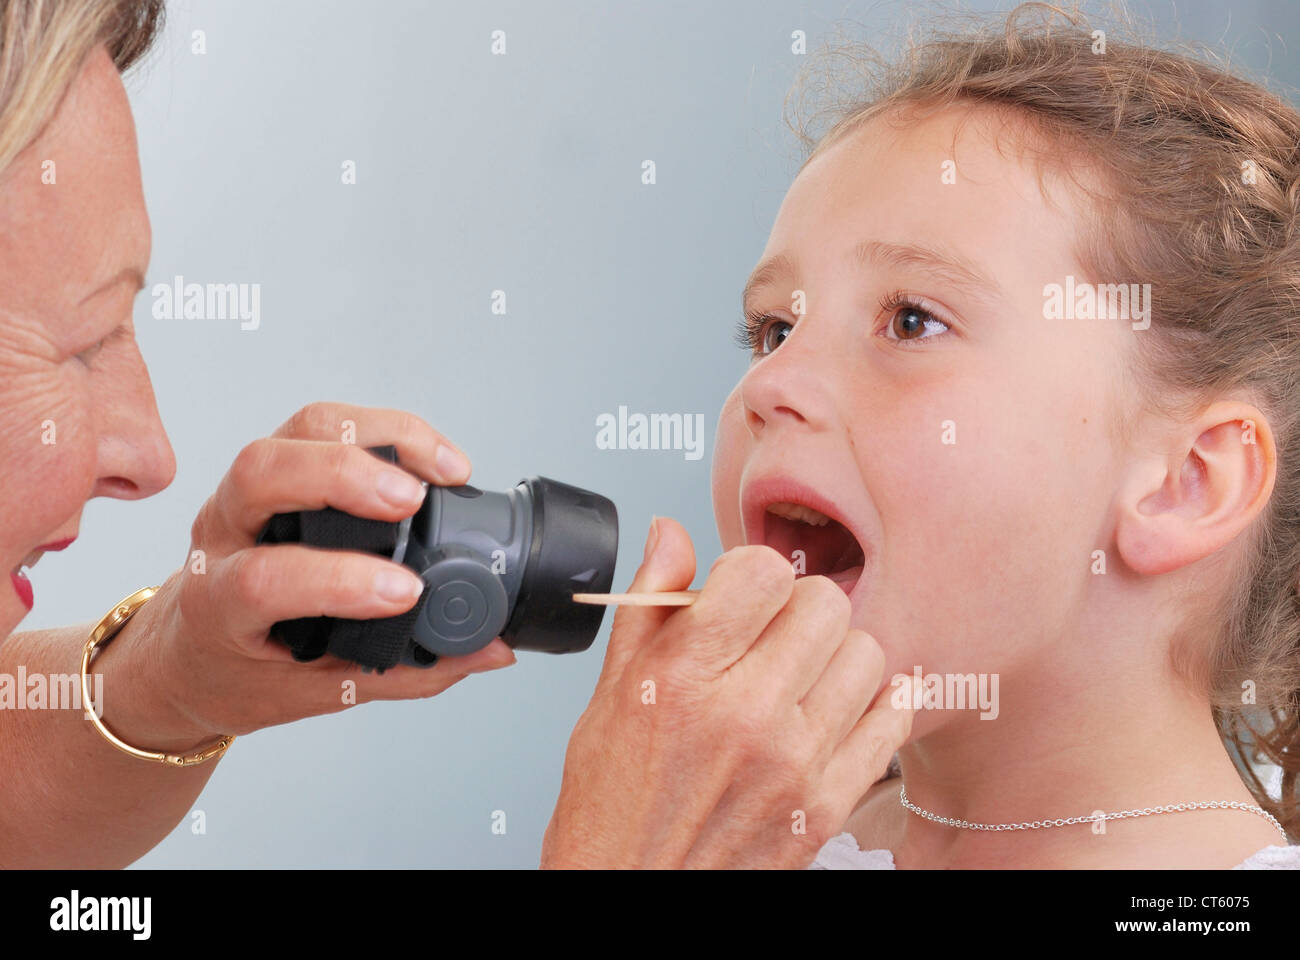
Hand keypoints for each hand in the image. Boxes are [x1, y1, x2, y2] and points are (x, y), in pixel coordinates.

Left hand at [108, 402, 515, 748]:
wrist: (192, 650)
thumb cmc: (245, 671)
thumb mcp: (318, 692)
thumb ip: (407, 672)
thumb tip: (491, 650)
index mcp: (219, 606)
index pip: (263, 579)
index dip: (336, 581)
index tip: (406, 594)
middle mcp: (222, 534)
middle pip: (263, 474)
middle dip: (344, 476)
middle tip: (413, 502)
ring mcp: (243, 492)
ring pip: (296, 433)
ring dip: (374, 437)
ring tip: (440, 469)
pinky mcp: (277, 464)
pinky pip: (321, 426)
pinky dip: (383, 430)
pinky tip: (428, 457)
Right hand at [540, 517, 912, 867]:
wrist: (628, 891)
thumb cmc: (612, 802)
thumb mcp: (609, 691)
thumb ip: (649, 603)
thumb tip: (670, 533)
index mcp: (686, 677)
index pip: (764, 571)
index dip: (751, 572)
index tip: (739, 593)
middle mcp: (747, 714)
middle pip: (825, 602)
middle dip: (796, 606)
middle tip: (770, 633)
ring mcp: (796, 761)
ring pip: (867, 652)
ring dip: (835, 653)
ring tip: (800, 675)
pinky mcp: (829, 802)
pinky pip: (893, 719)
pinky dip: (874, 703)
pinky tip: (835, 709)